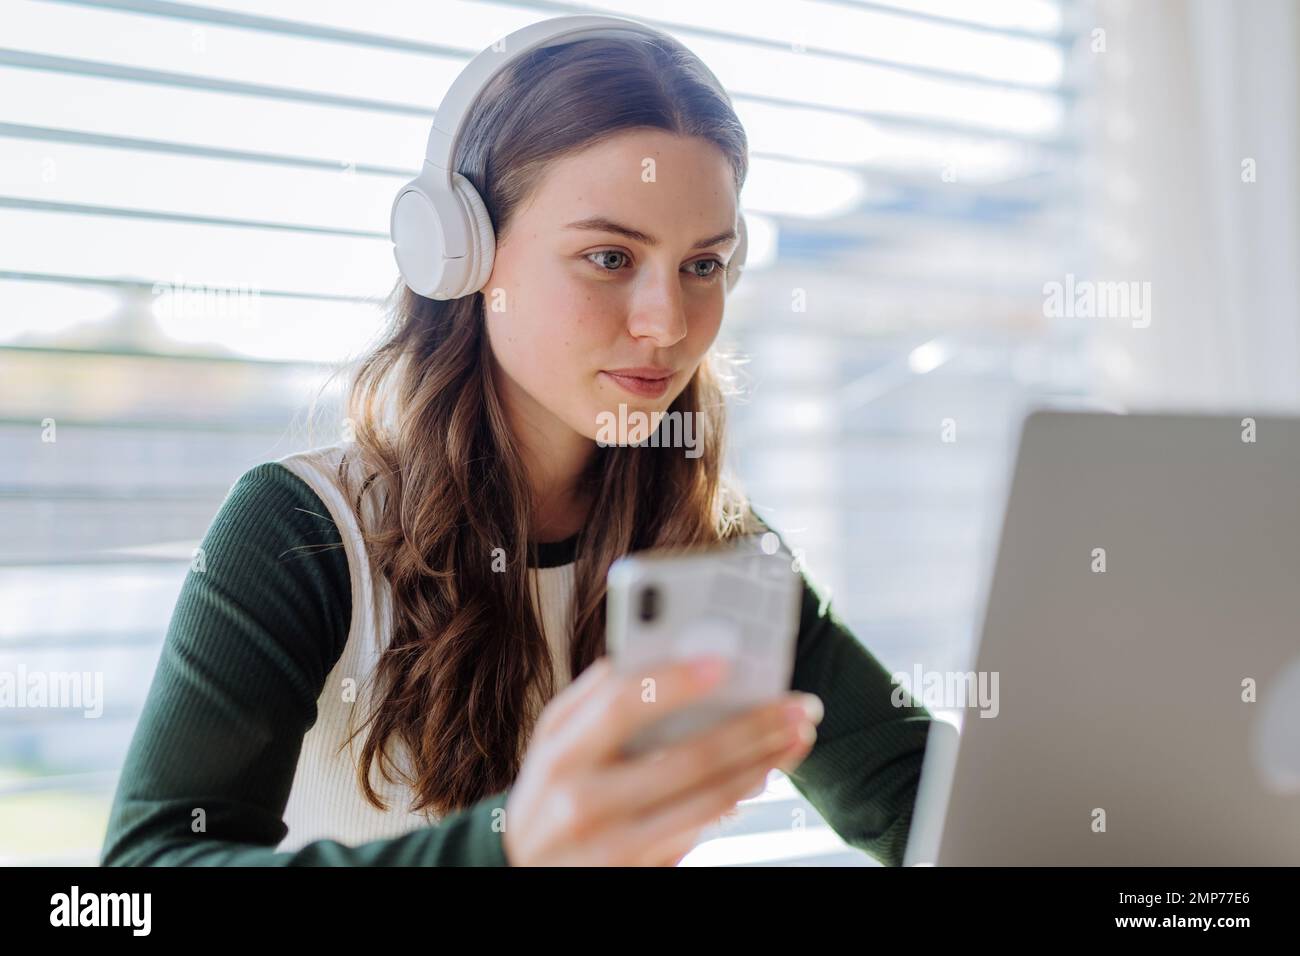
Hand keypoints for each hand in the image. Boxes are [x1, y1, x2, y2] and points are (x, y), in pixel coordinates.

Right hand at [501, 655, 822, 865]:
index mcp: (559, 753)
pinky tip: (763, 775)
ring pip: (706, 801)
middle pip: (686, 758)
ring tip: (796, 737)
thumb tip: (648, 653)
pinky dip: (737, 800)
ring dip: (762, 766)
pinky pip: (700, 832)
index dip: (674, 681)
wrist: (523, 873)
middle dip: (752, 727)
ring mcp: (611, 847)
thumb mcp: (551, 741)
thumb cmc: (549, 791)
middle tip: (799, 705)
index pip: (622, 705)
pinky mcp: (636, 874)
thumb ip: (592, 697)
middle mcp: (582, 802)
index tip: (725, 660)